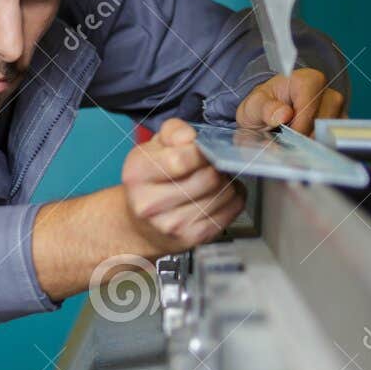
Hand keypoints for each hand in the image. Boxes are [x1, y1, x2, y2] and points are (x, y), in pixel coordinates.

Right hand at [121, 119, 244, 254]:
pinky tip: (218, 194)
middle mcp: (150, 204)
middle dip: (216, 167)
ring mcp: (172, 224)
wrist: (141, 225)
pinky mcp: (193, 237)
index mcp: (137, 174)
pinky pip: (232, 209)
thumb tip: (189, 137)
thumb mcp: (152, 148)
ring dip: (226, 182)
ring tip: (213, 180)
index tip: (198, 151)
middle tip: (209, 166)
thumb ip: (172, 131)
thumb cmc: (151, 181)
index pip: (180, 160)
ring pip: (225, 193)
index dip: (199, 151)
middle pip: (208, 178)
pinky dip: (233, 198)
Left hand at [236, 67, 345, 134]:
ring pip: (331, 132)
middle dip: (304, 136)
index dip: (298, 126)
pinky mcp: (340, 124)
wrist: (268, 115)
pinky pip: (335, 139)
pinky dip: (318, 145)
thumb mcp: (254, 106)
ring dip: (311, 142)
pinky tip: (303, 145)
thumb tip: (283, 114)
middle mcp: (327, 92)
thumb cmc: (263, 107)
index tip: (285, 135)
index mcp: (308, 80)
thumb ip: (265, 109)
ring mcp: (337, 109)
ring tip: (292, 140)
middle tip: (286, 141)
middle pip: (323, 122)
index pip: (311, 107)